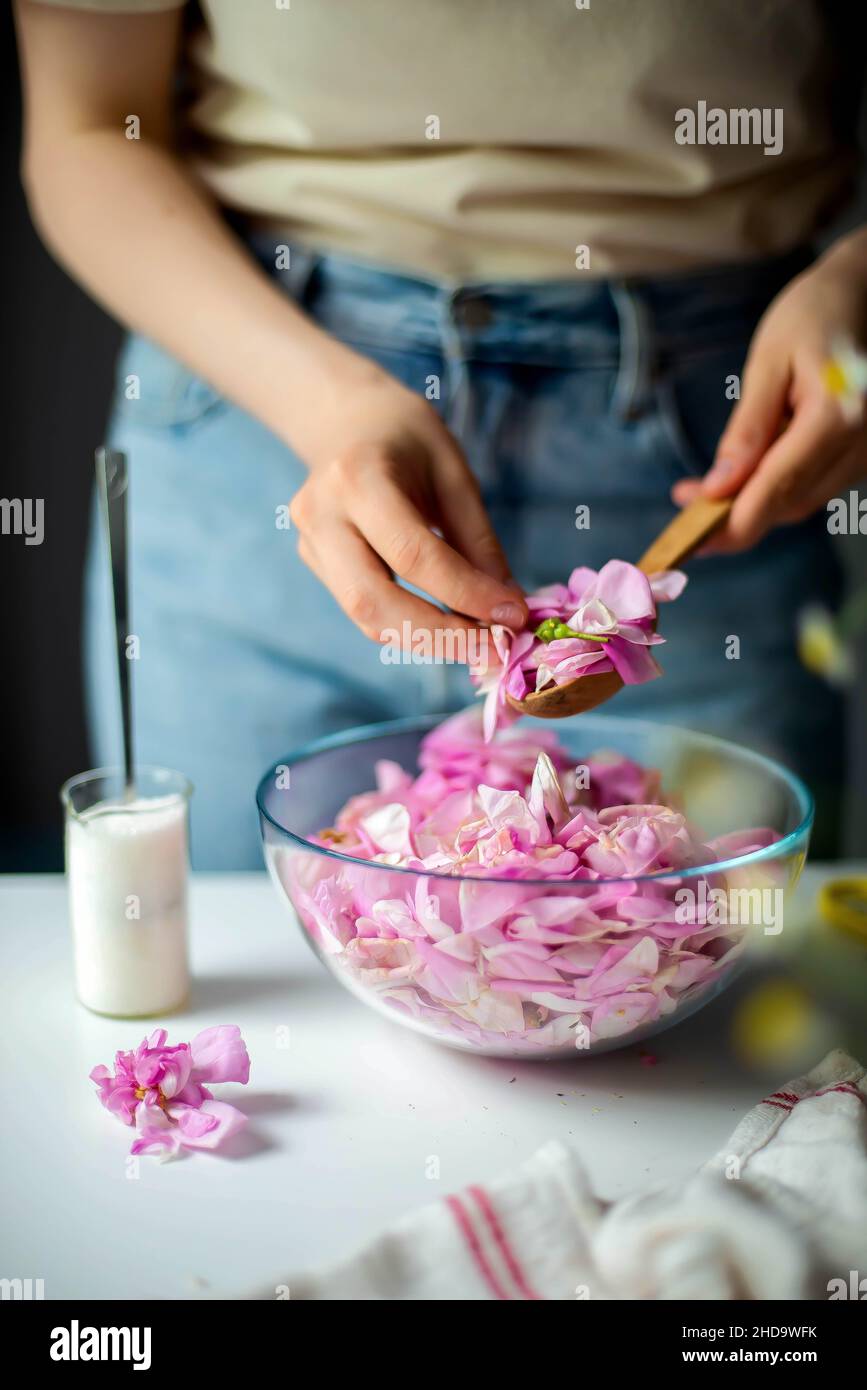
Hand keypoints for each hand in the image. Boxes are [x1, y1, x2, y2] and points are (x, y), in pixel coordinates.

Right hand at [289, 362, 526, 646]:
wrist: (344, 419)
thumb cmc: (407, 438)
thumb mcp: (454, 474)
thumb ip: (478, 542)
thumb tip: (508, 607)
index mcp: (357, 478)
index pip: (413, 555)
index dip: (466, 594)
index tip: (514, 616)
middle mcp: (321, 515)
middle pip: (375, 601)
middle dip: (440, 636)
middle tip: (495, 650)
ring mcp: (309, 542)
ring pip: (365, 616)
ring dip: (426, 640)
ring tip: (479, 644)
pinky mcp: (314, 562)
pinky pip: (364, 608)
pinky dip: (409, 626)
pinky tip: (449, 626)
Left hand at [671, 229, 866, 551]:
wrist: (863, 293)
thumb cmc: (812, 314)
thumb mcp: (767, 362)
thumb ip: (746, 429)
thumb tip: (717, 488)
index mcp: (837, 416)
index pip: (778, 489)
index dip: (733, 524)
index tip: (691, 539)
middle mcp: (861, 443)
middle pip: (789, 505)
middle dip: (734, 518)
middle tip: (682, 505)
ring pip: (802, 502)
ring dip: (752, 506)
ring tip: (700, 493)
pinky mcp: (863, 454)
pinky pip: (814, 485)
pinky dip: (775, 489)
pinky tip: (742, 476)